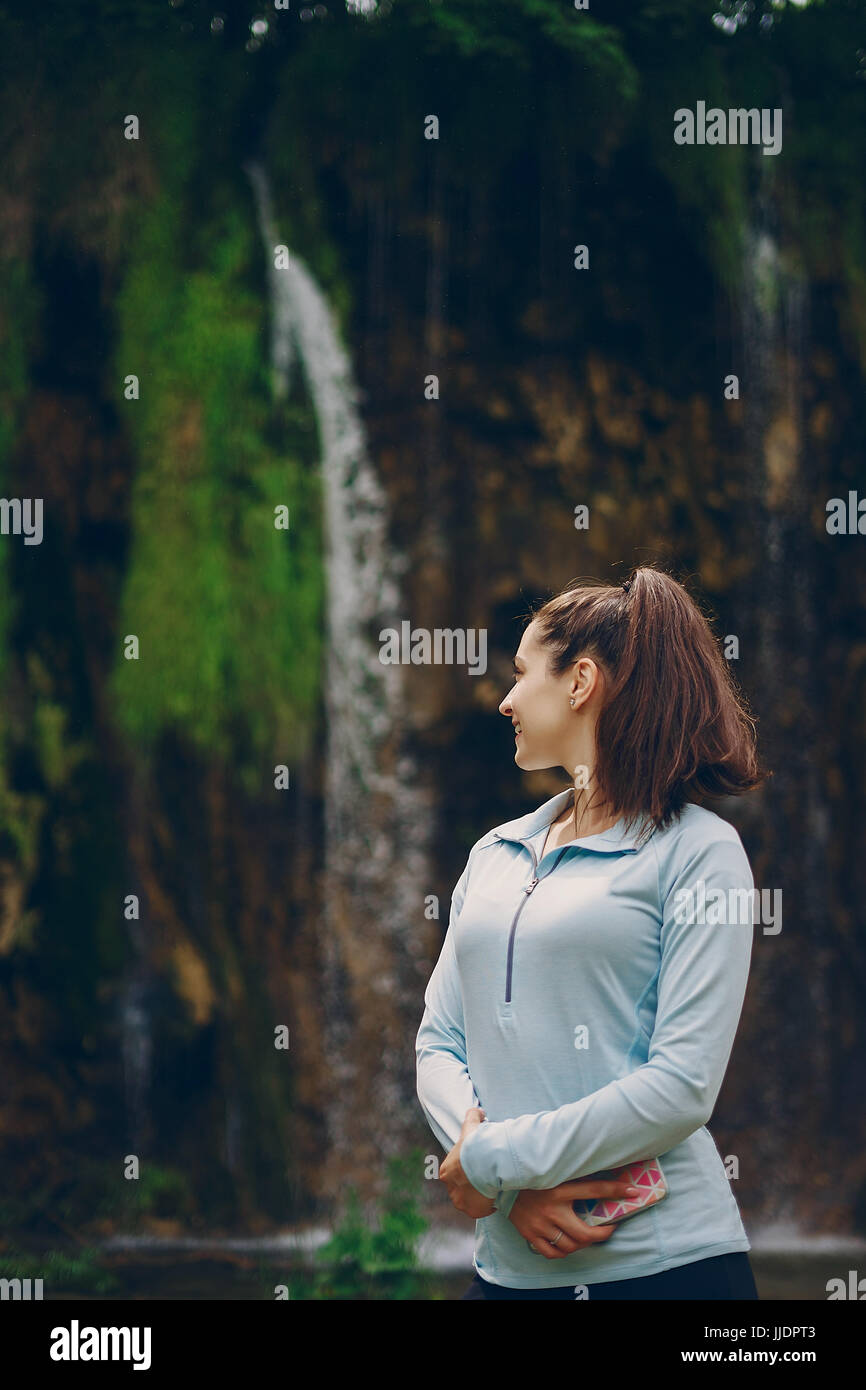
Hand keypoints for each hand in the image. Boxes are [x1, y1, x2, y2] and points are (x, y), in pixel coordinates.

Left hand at [438, 1107, 497, 1218]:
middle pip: (462, 1188)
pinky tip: (495, 1201)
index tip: (480, 1169)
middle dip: (472, 1186)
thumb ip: (472, 1115)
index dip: (469, 1170)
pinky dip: (488, 1208)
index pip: (456, 1173)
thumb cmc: (475, 1144)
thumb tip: (478, 1111)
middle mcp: (450, 1188)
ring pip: (470, 1201)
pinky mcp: (473, 1211)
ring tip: (493, 1191)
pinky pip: (481, 1211)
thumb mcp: (471, 1125)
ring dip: (479, 1198)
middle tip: (487, 1180)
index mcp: (446, 1170)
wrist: (485, 1162)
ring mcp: (461, 1201)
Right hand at [506, 1177, 643, 1258]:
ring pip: (570, 1245)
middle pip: (584, 1233)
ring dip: (583, 1243)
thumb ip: (576, 1170)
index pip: (594, 1189)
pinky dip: (563, 1251)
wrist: (502, 1183)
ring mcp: (540, 1224)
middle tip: (608, 1230)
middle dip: (602, 1234)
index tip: (633, 1192)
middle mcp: (551, 1208)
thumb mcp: (555, 1169)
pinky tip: (568, 1244)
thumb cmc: (534, 1175)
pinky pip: (552, 1252)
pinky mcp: (530, 1234)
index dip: (616, 1190)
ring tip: (588, 1236)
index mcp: (560, 1187)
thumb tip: (604, 1163)